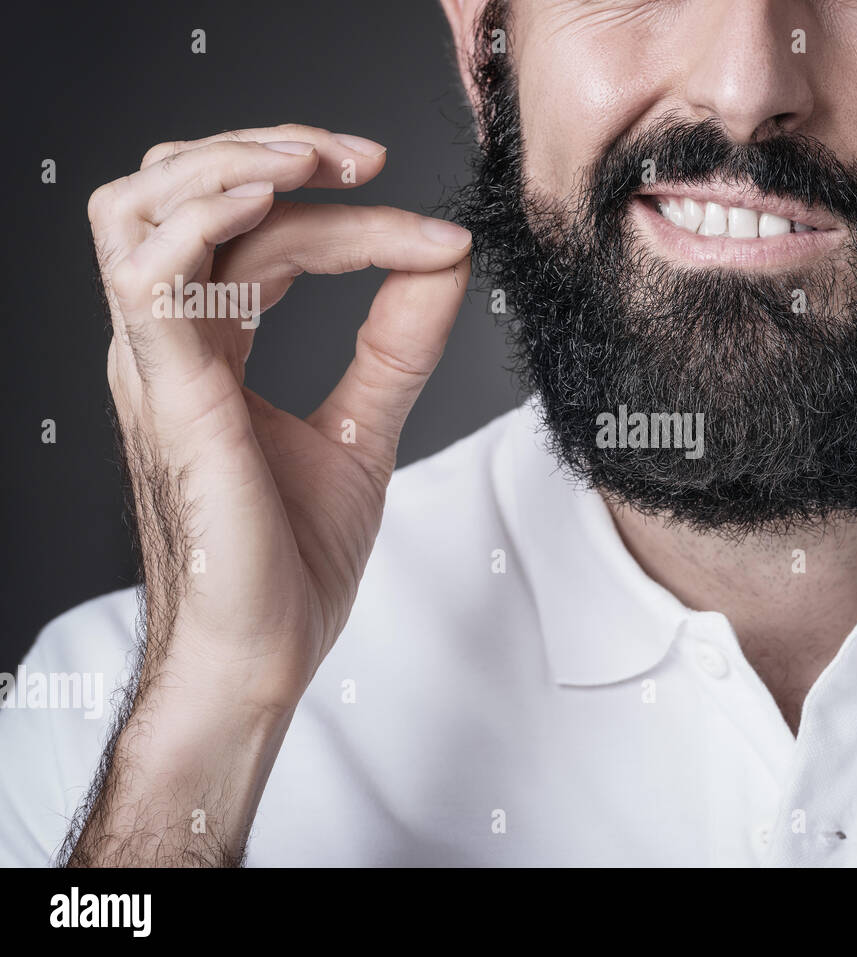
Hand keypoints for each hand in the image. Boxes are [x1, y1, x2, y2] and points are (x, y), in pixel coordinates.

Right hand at [67, 124, 470, 864]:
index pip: (260, 236)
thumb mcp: (365, 429)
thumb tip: (446, 264)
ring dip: (233, 162)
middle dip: (274, 151)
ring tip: (318, 165)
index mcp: (210, 349)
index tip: (433, 230)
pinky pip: (152, 275)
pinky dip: (207, 218)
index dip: (341, 212)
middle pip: (189, 193)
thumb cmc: (290, 564)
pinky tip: (275, 200)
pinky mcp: (169, 397)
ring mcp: (158, 365)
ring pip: (144, 207)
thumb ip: (397, 345)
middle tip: (364, 160)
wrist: (261, 656)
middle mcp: (171, 344)